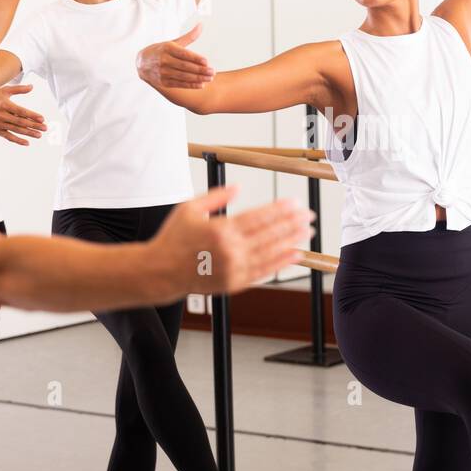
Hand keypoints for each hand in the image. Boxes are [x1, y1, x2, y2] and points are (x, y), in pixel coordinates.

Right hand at [0, 84, 47, 144]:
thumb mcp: (5, 90)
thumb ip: (19, 89)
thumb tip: (32, 86)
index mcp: (4, 104)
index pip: (21, 111)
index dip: (32, 115)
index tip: (42, 118)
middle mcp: (1, 115)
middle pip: (20, 122)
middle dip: (34, 125)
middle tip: (45, 128)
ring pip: (16, 130)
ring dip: (28, 133)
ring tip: (39, 135)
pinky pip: (8, 137)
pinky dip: (17, 140)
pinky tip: (27, 143)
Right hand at [137, 24, 214, 88]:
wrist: (142, 63)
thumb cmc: (161, 51)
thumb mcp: (172, 42)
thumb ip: (189, 37)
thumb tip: (201, 25)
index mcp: (167, 48)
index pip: (183, 54)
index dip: (195, 58)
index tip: (206, 61)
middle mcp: (164, 60)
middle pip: (185, 66)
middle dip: (200, 70)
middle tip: (212, 72)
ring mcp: (163, 72)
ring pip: (183, 76)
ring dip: (198, 78)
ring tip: (210, 78)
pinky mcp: (163, 82)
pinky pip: (179, 84)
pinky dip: (191, 85)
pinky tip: (201, 84)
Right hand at [150, 186, 315, 296]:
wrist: (161, 272)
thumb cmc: (173, 239)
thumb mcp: (189, 209)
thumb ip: (216, 196)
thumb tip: (238, 187)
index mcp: (220, 230)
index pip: (259, 217)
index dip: (280, 209)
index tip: (295, 203)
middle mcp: (230, 250)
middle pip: (270, 234)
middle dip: (292, 223)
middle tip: (309, 215)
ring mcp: (234, 268)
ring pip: (271, 253)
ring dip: (292, 241)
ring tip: (307, 232)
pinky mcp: (235, 283)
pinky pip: (264, 272)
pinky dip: (281, 263)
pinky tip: (295, 254)